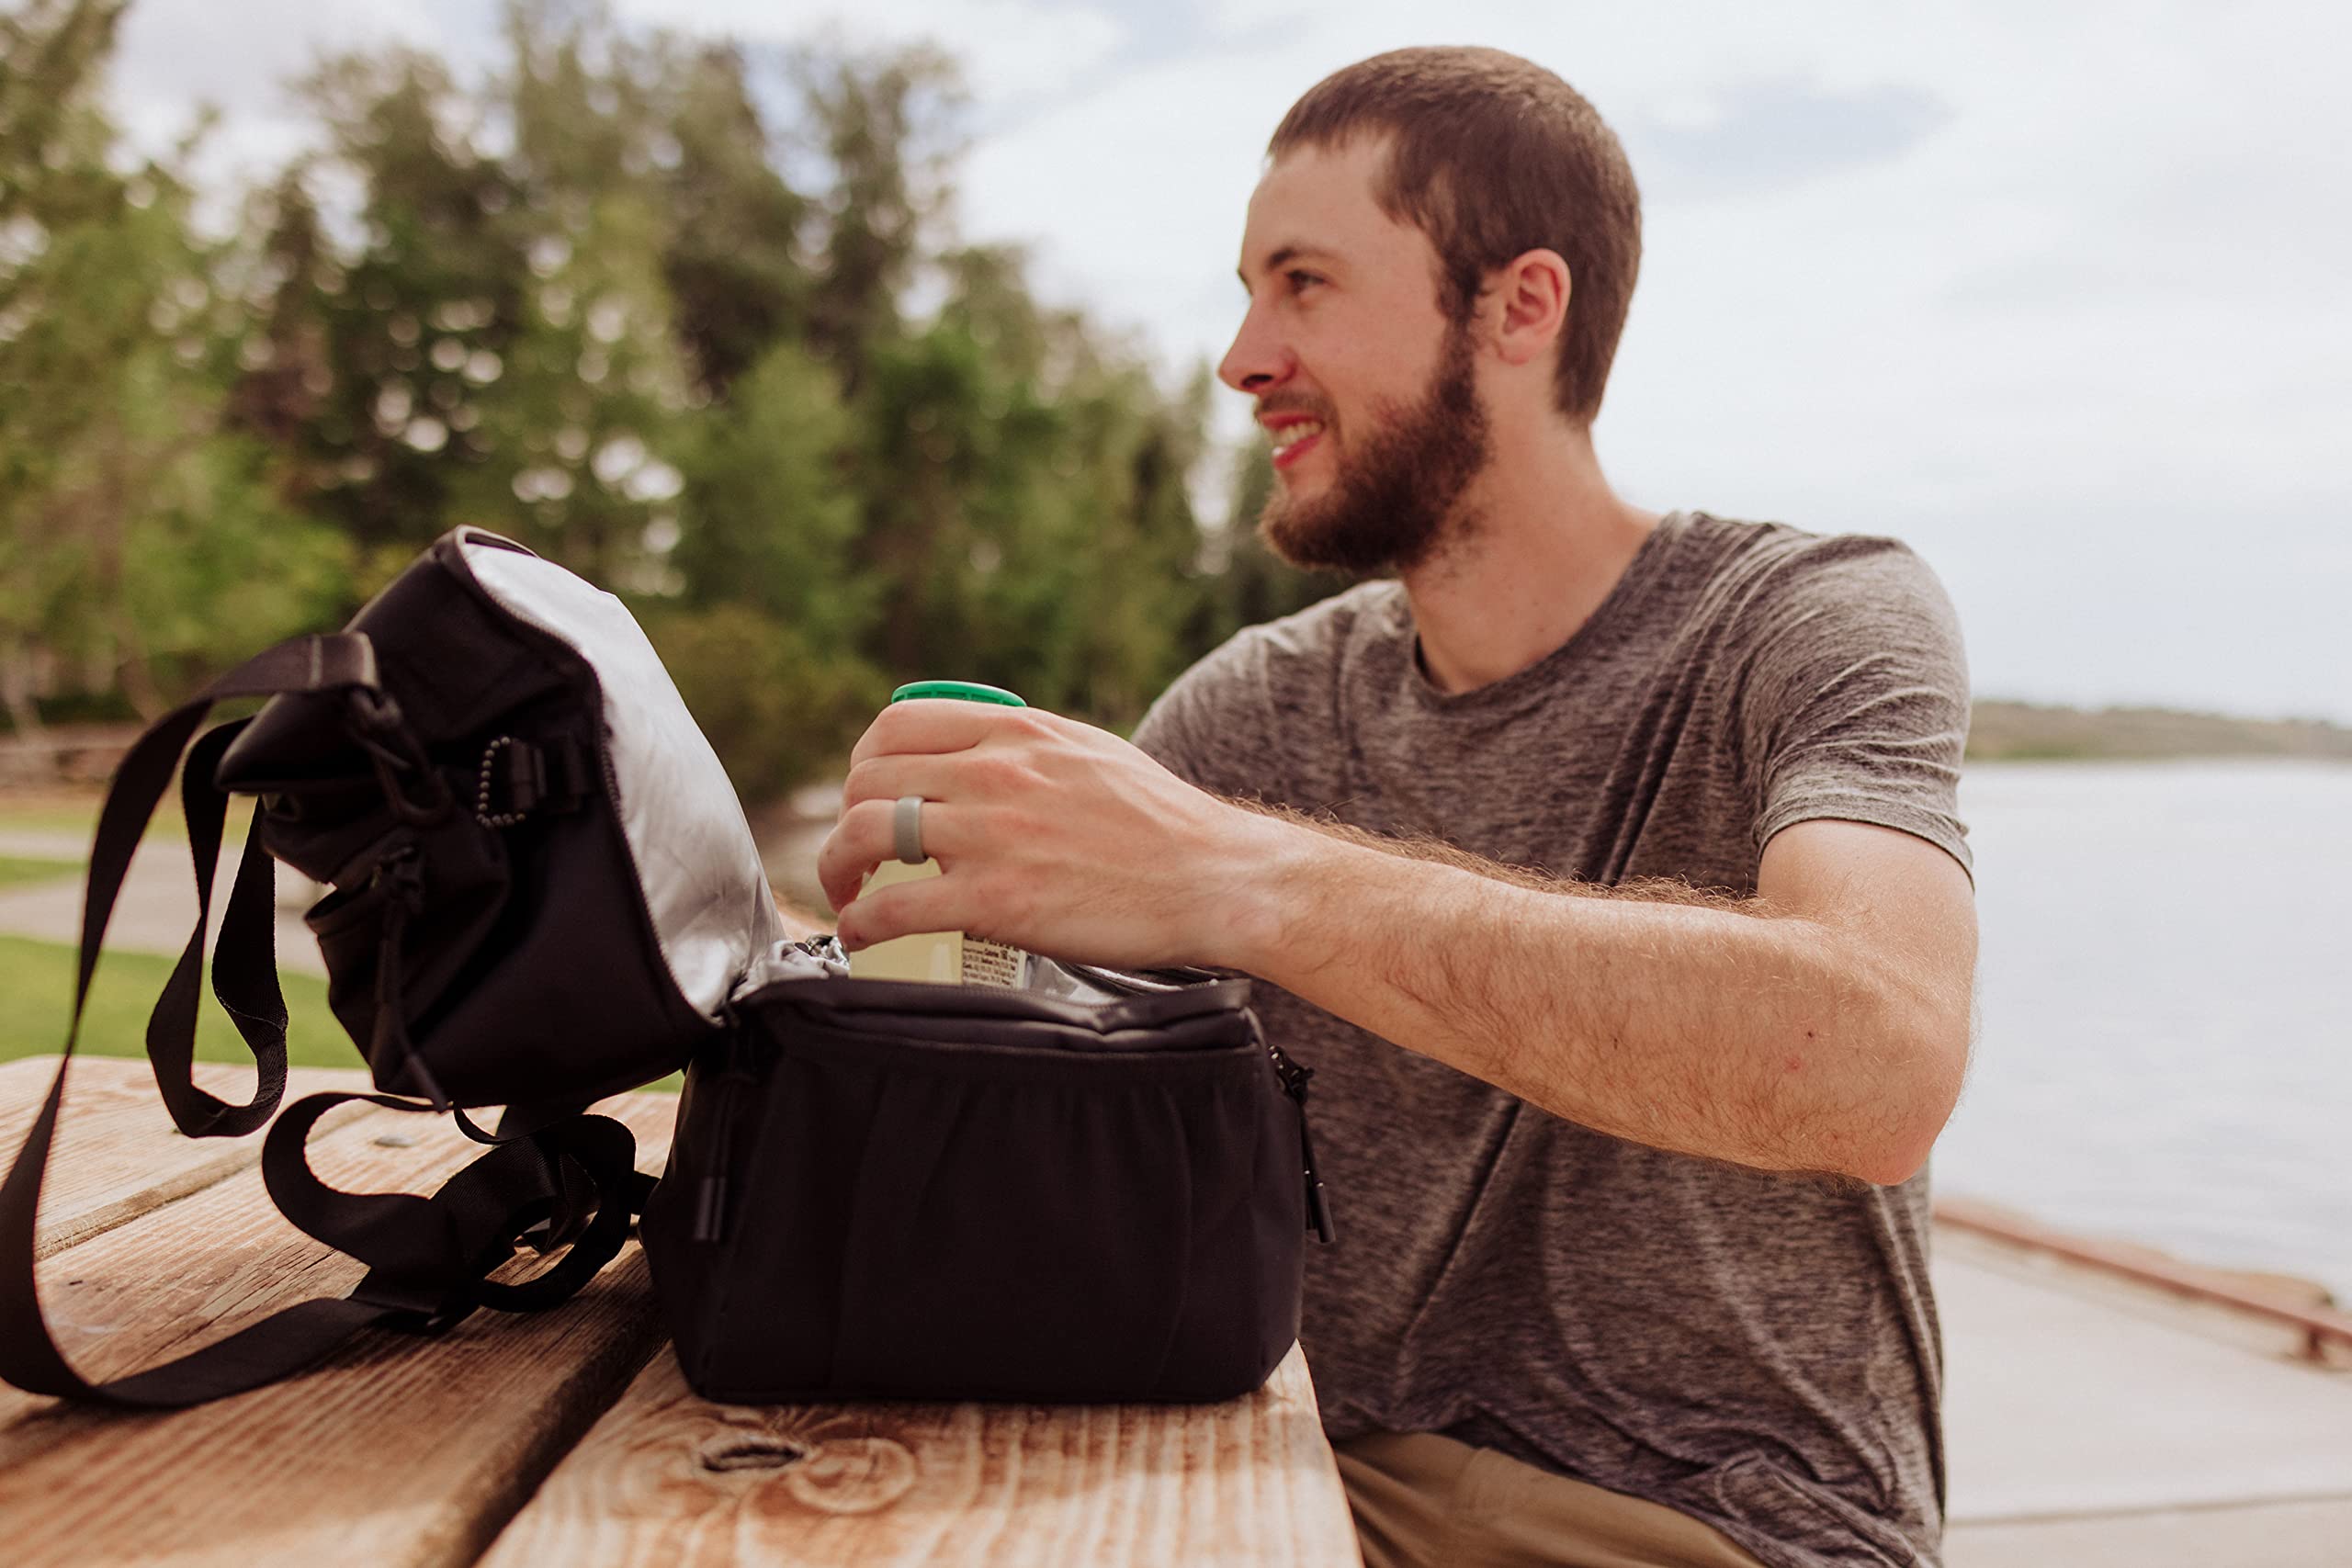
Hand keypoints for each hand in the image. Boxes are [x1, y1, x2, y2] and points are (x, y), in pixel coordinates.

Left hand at [815, 700, 1286, 969]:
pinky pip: (894, 907)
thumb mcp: (1089, 752)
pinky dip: (860, 924)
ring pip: (865, 832)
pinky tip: (862, 936)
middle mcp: (995, 773)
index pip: (896, 724)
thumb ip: (1026, 748)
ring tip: (850, 893)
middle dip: (845, 818)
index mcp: (1017, 733)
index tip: (869, 796)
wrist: (1214, 877)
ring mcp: (992, 836)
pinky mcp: (997, 900)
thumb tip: (978, 755)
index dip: (864, 763)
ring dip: (837, 867)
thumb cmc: (1162, 825)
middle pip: (868, 778)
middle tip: (858, 855)